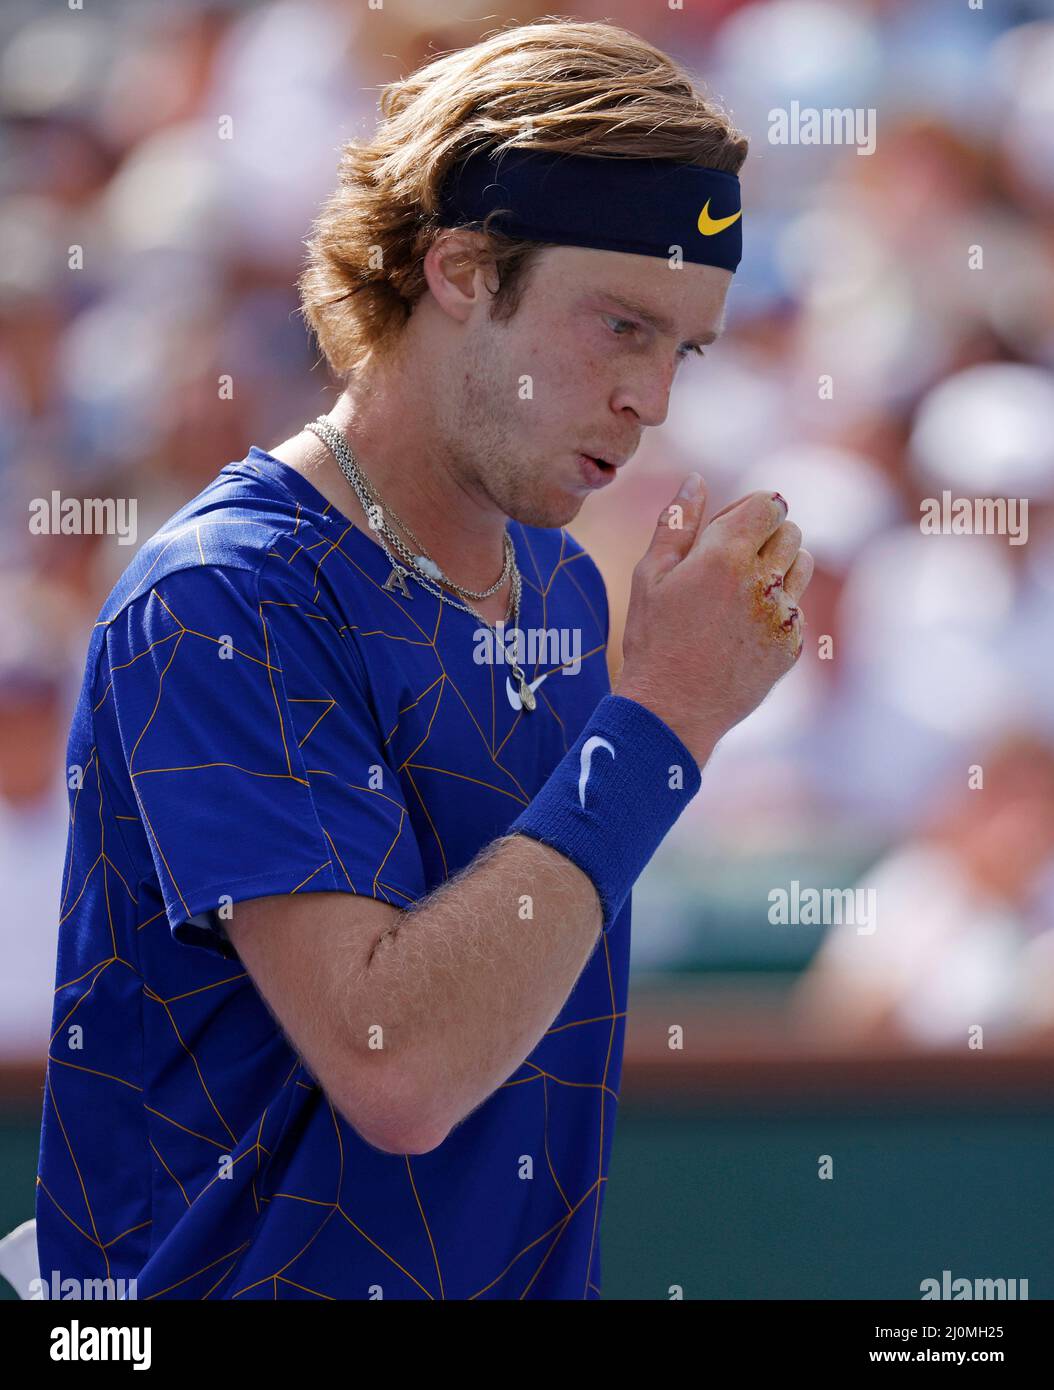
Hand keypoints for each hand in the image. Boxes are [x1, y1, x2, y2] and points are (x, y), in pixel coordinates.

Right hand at [612, 474, 813, 766]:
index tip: (732, 526)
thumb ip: (676, 522)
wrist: (671, 710)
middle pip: (790, 531)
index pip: (770, 503)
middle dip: (766, 536)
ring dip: (781, 567)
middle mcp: (762, 582)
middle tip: (730, 561)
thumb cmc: (652, 639)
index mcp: (724, 556)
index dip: (753, 509)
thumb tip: (696, 479)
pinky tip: (742, 629)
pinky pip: (797, 608)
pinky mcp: (791, 645)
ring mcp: (782, 615)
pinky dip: (778, 608)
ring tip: (743, 590)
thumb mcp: (650, 575)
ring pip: (803, 566)